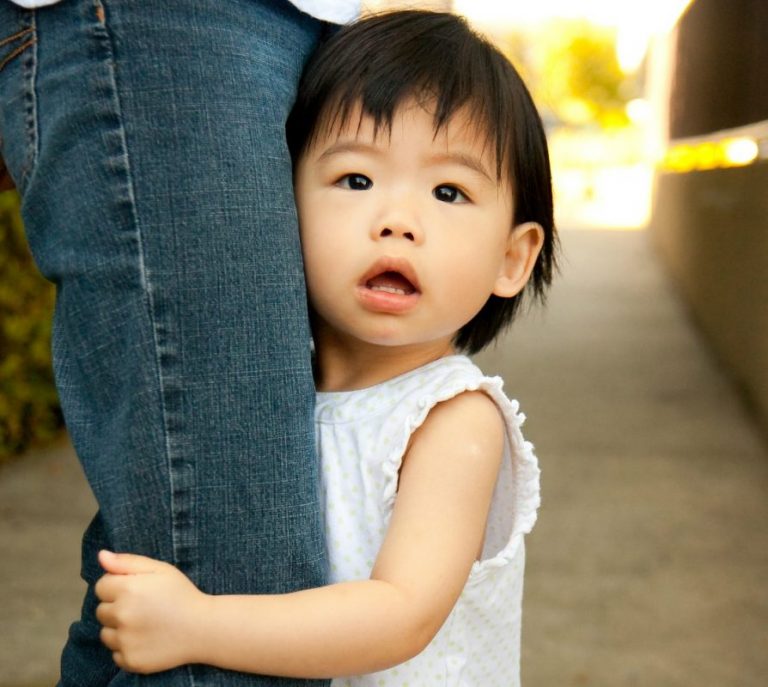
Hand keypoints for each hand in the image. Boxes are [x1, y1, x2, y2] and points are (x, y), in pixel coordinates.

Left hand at [95, 550, 208, 672]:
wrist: (203, 628)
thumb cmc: (182, 594)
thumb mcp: (160, 569)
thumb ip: (127, 562)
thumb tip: (101, 555)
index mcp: (128, 589)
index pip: (101, 586)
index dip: (117, 586)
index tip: (136, 590)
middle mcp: (122, 615)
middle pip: (101, 610)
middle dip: (117, 607)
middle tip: (142, 607)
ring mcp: (125, 640)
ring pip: (105, 633)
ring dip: (119, 629)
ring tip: (144, 624)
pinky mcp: (130, 660)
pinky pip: (116, 653)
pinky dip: (127, 647)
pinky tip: (146, 639)